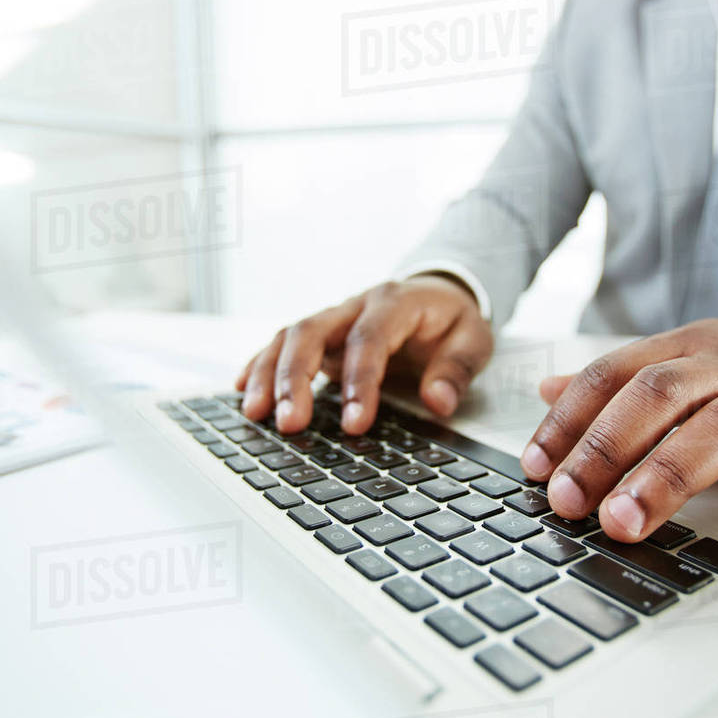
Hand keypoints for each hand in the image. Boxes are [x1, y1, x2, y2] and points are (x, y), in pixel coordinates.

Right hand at [236, 275, 493, 434]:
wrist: (439, 293)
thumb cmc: (452, 320)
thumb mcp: (474, 338)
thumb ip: (457, 369)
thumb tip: (438, 402)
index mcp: (395, 303)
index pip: (369, 340)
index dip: (359, 382)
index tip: (354, 424)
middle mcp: (356, 306)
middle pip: (313, 332)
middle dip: (296, 378)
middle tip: (290, 423)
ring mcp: (333, 319)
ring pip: (289, 337)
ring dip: (269, 374)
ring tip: (255, 413)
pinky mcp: (321, 336)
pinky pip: (282, 344)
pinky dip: (259, 365)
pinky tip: (242, 390)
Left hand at [520, 317, 717, 551]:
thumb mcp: (691, 363)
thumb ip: (622, 381)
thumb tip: (546, 391)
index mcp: (691, 347)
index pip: (617, 374)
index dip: (571, 420)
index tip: (535, 467)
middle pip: (663, 394)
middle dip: (608, 449)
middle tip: (570, 502)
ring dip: (671, 475)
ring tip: (628, 520)